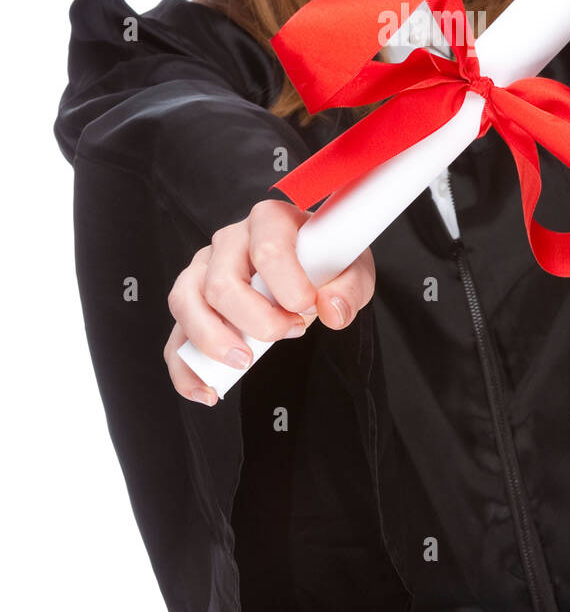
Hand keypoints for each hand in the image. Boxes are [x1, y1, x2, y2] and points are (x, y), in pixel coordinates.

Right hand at [163, 199, 375, 404]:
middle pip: (221, 282)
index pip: (267, 249)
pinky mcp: (193, 304)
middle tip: (291, 332)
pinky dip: (186, 369)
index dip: (288, 285)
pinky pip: (175, 337)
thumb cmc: (326, 259)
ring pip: (186, 302)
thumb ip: (349, 287)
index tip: (309, 307)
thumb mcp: (351, 267)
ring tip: (245, 362)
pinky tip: (207, 390)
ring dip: (212, 340)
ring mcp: (204, 270)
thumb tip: (332, 312)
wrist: (312, 265)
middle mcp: (229, 241)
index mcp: (268, 220)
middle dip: (255, 320)